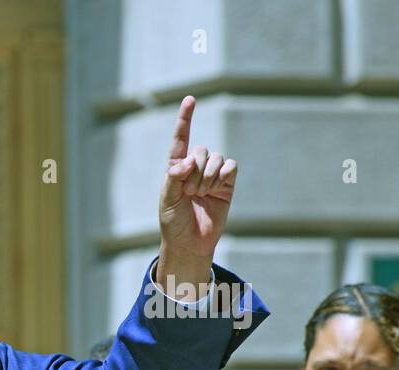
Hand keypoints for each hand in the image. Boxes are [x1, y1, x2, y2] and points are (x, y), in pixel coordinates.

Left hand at [156, 95, 236, 294]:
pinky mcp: (228, 183)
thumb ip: (174, 176)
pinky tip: (216, 190)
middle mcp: (195, 167)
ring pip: (217, 158)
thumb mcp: (167, 199)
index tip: (190, 99)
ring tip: (201, 195)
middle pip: (202, 150)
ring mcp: (213, 174)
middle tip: (190, 193)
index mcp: (176, 168)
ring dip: (208, 177)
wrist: (190, 242)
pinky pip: (231, 166)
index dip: (185, 119)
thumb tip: (190, 159)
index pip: (181, 139)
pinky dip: (223, 176)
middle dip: (195, 171)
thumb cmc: (173, 221)